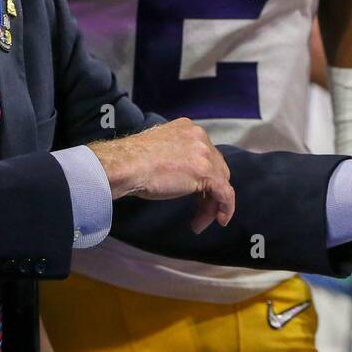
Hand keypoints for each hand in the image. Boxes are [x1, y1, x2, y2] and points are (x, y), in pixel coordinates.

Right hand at [87, 118, 234, 233]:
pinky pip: (225, 193)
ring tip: (199, 223)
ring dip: (212, 204)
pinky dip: (225, 208)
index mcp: (187, 128)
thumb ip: (174, 156)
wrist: (126, 165)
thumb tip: (178, 174)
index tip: (195, 194)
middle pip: (215, 168)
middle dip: (209, 192)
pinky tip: (220, 220)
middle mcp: (200, 136)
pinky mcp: (206, 171)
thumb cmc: (131, 162)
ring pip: (220, 181)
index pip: (205, 155)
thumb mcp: (158, 152)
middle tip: (198, 211)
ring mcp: (204, 153)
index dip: (203, 177)